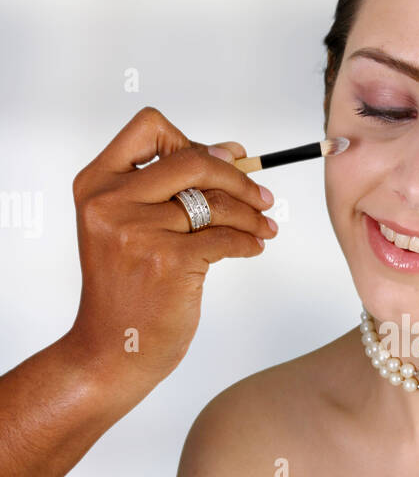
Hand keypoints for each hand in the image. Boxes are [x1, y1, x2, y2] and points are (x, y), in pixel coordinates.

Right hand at [65, 106, 277, 404]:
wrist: (112, 349)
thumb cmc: (127, 287)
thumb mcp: (127, 228)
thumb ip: (167, 189)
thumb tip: (233, 151)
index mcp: (95, 184)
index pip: (148, 128)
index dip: (190, 139)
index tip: (223, 160)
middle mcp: (111, 202)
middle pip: (192, 161)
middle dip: (238, 177)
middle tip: (263, 196)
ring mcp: (138, 231)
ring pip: (214, 204)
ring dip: (251, 214)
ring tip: (265, 227)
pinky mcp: (168, 261)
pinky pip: (225, 238)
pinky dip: (248, 241)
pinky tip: (253, 247)